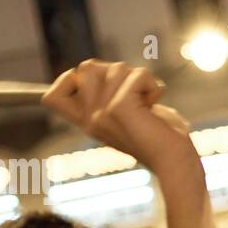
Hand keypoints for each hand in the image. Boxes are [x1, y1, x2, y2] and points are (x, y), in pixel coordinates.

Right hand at [43, 60, 200, 183]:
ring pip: (114, 68)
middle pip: (85, 67)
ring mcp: (102, 114)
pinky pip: (137, 75)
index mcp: (87, 121)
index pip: (51, 97)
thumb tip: (91, 66)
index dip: (68, 79)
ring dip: (139, 79)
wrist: (176, 161)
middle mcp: (90, 119)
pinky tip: (155, 105)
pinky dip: (153, 84)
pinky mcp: (119, 108)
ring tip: (147, 105)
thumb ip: (108, 92)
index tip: (97, 88)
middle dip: (116, 72)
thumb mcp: (126, 113)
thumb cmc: (160, 135)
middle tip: (134, 97)